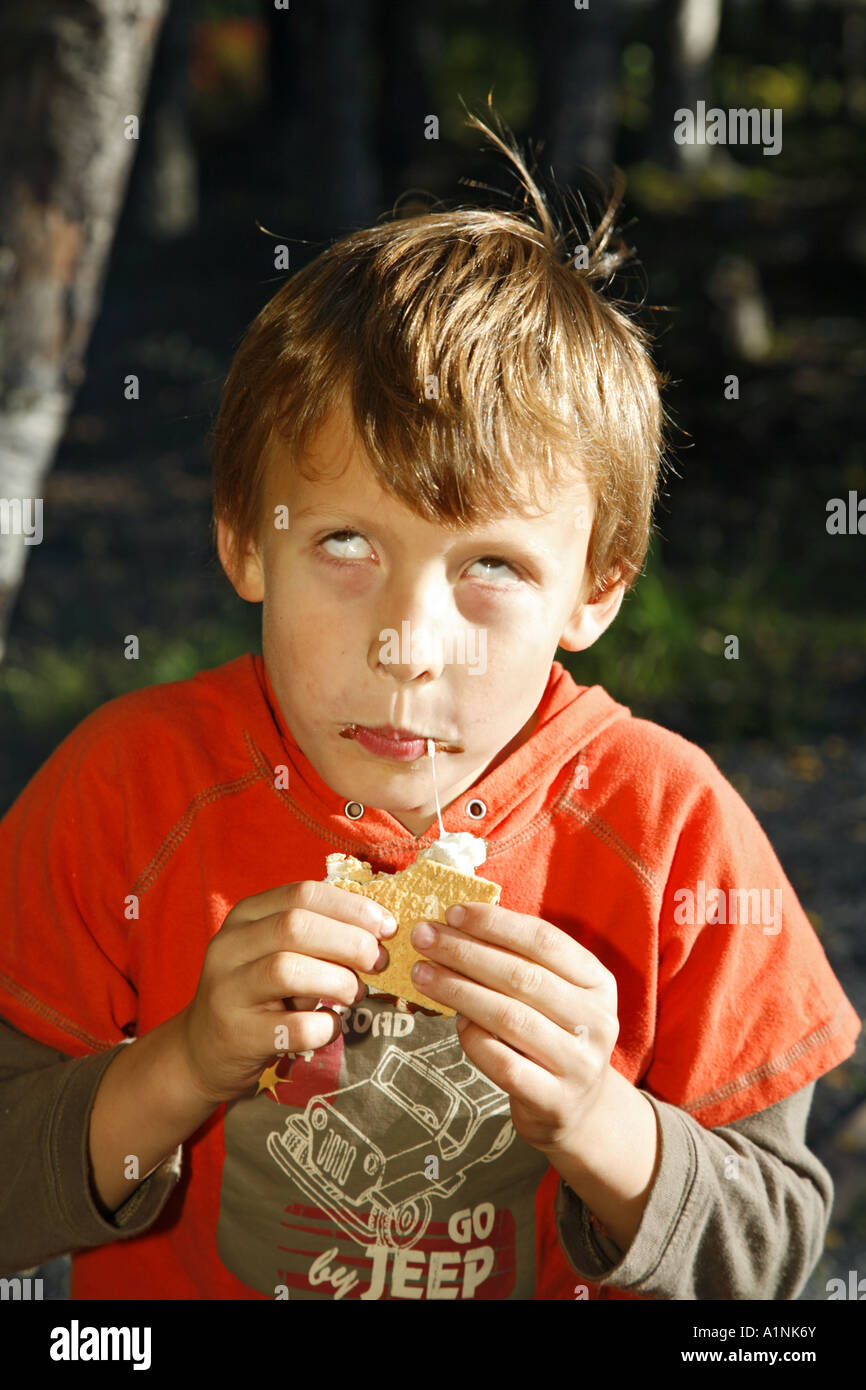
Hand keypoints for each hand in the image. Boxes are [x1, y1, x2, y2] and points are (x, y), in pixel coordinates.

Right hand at [180, 881, 395, 1103]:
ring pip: (288, 969)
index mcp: (246, 916)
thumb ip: (317, 936)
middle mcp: (229, 946)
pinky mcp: (235, 1035)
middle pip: (296, 926)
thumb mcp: (278, 952)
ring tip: (354, 993)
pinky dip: (324, 1026)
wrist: (203, 1050)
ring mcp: (227, 990)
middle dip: (349, 941)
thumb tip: (378, 931)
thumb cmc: (258, 994)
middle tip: (377, 962)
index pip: (303, 893)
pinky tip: (329, 1025)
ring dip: (337, 980)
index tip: (386, 926)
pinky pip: (292, 1027)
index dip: (352, 907)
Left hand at [409, 904, 618, 1154]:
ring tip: (422, 974)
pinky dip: (473, 1038)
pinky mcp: (554, 1099)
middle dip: (465, 952)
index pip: (544, 940)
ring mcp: (578, 1063)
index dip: (495, 924)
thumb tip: (455, 926)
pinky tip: (454, 1022)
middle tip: (423, 939)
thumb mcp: (554, 994)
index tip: (453, 912)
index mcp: (597, 981)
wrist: (579, 1108)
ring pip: (509, 1017)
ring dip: (458, 990)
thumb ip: (520, 962)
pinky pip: (504, 1063)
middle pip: (522, 976)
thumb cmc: (552, 1035)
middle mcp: (596, 1020)